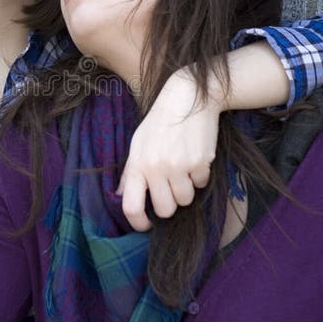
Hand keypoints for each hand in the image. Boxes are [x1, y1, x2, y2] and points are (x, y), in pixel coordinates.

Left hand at [119, 69, 220, 230]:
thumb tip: (121, 197)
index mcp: (137, 164)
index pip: (131, 207)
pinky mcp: (200, 162)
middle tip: (171, 189)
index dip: (138, 223)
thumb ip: (131, 172)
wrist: (187, 97)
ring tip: (183, 169)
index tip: (146, 225)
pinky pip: (201, 184)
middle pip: (165, 210)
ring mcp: (179, 166)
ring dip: (186, 190)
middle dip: (170, 204)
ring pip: (185, 200)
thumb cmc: (160, 122)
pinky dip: (200, 175)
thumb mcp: (138, 143)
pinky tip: (195, 156)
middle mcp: (156, 168)